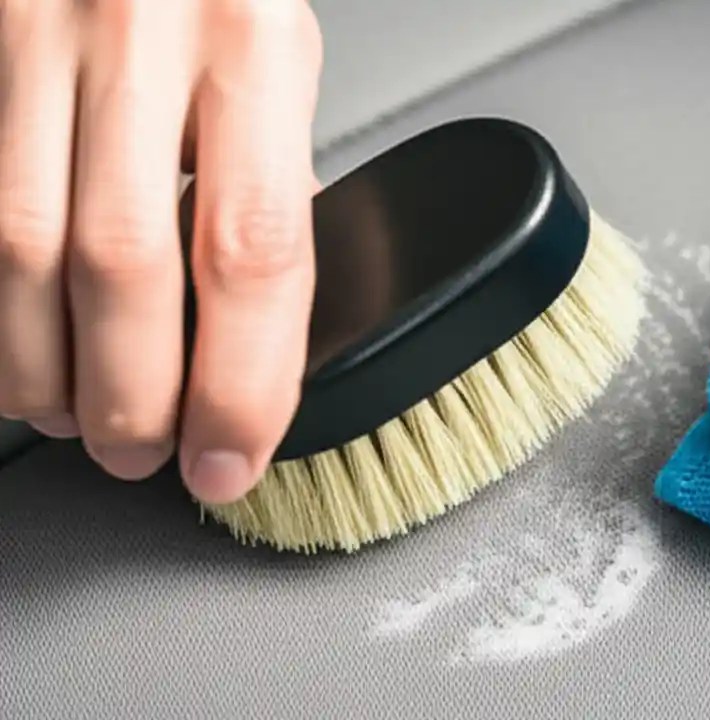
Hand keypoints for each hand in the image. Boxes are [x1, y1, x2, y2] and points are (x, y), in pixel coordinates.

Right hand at [0, 1, 322, 502]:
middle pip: (122, 268)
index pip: (252, 252)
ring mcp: (30, 33)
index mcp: (253, 41)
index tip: (231, 456)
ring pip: (19, 253)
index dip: (240, 382)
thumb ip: (269, 176)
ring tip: (79, 416)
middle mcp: (137, 30)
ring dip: (47, 370)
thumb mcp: (270, 53)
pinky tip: (22, 349)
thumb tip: (270, 325)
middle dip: (133, 398)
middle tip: (144, 453)